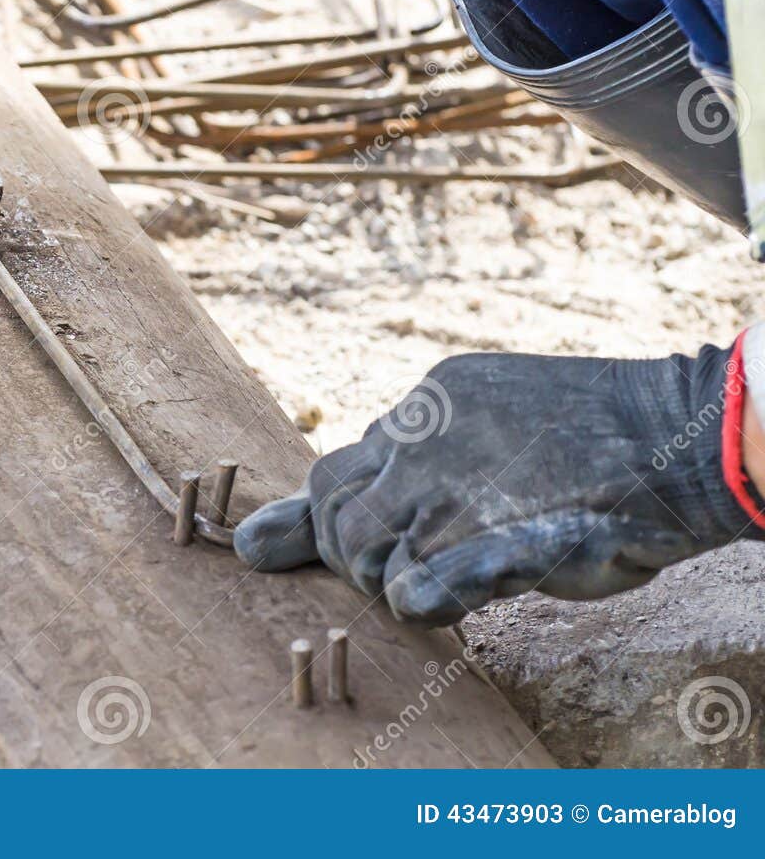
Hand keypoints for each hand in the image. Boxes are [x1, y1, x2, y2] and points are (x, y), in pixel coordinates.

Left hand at [233, 347, 764, 625]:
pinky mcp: (490, 541)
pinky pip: (413, 589)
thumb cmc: (593, 440)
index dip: (337, 519)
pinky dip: (421, 604)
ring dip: (382, 582)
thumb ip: (420, 451)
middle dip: (346, 554)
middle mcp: (422, 443)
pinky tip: (453, 601)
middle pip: (332, 512)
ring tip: (431, 587)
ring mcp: (452, 490)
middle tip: (391, 574)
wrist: (682, 439)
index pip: (335, 472)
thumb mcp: (488, 420)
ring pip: (359, 552)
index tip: (364, 544)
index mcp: (425, 408)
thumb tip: (355, 490)